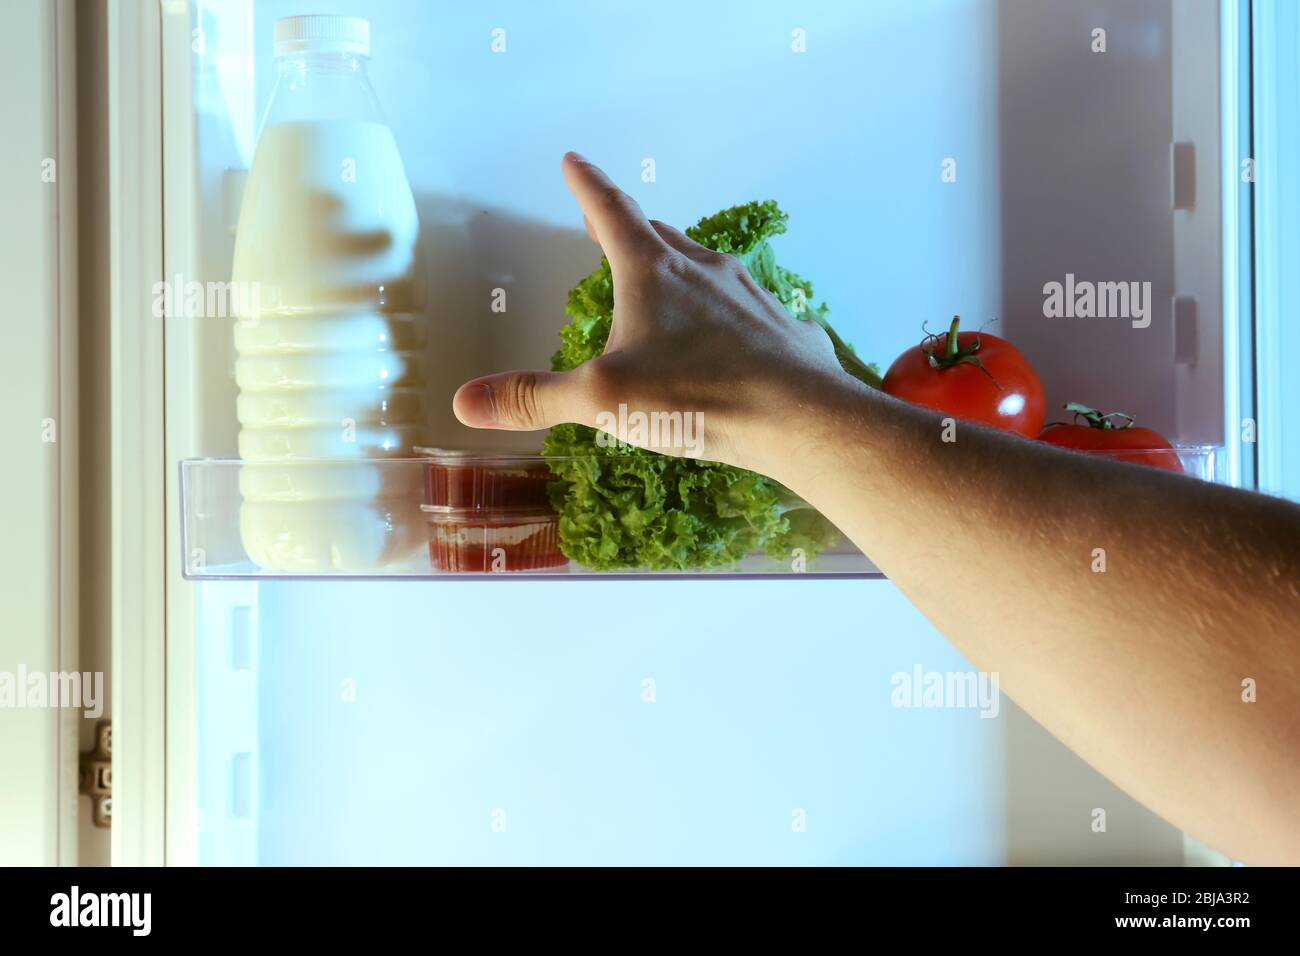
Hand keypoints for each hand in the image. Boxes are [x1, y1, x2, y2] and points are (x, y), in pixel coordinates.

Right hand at [451, 152, 856, 478]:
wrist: (800, 417)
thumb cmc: (696, 397)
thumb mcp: (601, 401)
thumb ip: (535, 398)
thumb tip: (465, 401)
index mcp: (652, 272)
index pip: (610, 213)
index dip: (587, 187)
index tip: (574, 161)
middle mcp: (703, 270)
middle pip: (660, 236)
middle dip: (631, 230)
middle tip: (611, 228)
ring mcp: (749, 295)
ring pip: (705, 267)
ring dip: (679, 266)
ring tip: (665, 279)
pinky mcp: (781, 328)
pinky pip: (746, 308)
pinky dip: (724, 310)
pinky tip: (728, 334)